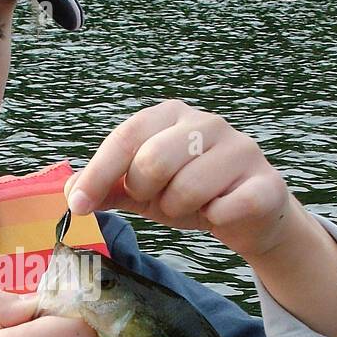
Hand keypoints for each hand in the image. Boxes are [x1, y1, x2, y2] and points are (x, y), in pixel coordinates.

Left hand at [63, 99, 293, 261]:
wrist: (251, 215)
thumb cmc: (192, 194)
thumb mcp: (143, 190)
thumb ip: (108, 188)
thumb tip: (70, 193)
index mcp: (171, 116)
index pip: (125, 137)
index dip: (98, 174)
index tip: (78, 206)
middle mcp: (207, 123)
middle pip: (152, 162)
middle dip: (147, 194)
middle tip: (160, 202)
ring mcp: (241, 149)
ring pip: (186, 190)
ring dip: (179, 210)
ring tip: (193, 206)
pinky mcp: (266, 182)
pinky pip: (224, 209)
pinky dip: (215, 219)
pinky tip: (222, 213)